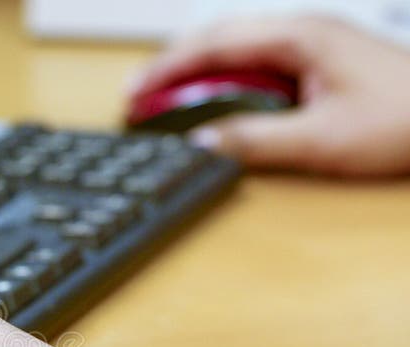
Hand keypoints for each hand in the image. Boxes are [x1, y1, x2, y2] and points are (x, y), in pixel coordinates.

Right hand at [129, 16, 409, 175]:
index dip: (167, 69)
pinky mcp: (318, 66)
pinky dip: (224, 82)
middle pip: (219, 40)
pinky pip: (257, 65)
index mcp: (298, 37)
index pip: (214, 45)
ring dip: (197, 75)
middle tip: (137, 96)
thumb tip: (203, 142)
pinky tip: (212, 102)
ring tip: (164, 100)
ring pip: (236, 51)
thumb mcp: (321, 139)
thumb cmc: (406, 119)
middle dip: (172, 68)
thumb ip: (256, 140)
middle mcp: (302, 33)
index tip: (135, 91)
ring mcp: (311, 47)